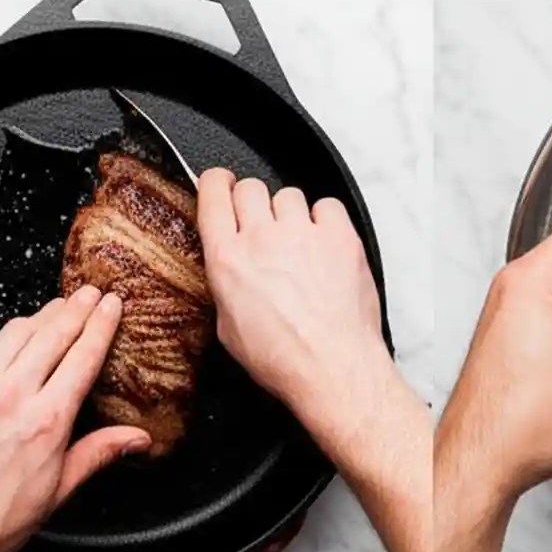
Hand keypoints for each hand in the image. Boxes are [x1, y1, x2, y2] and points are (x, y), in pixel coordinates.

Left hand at [0, 286, 150, 551]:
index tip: (112, 305)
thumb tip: (139, 439)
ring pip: (14, 334)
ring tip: (56, 310)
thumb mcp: (61, 488)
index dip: (101, 324)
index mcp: (46, 420)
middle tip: (91, 293)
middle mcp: (10, 396)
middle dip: (76, 308)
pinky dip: (1, 344)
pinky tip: (11, 347)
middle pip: (51, 333)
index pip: (82, 355)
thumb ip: (101, 452)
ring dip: (40, 317)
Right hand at [195, 170, 390, 445]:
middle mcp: (262, 238)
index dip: (216, 183)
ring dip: (292, 214)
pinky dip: (326, 220)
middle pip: (250, 187)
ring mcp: (303, 234)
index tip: (222, 184)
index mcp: (228, 260)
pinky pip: (328, 206)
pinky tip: (325, 245)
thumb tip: (231, 273)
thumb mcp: (229, 329)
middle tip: (265, 225)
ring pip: (289, 194)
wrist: (333, 368)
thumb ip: (227, 286)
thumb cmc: (284, 359)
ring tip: (301, 246)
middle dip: (254, 202)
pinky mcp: (339, 237)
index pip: (212, 194)